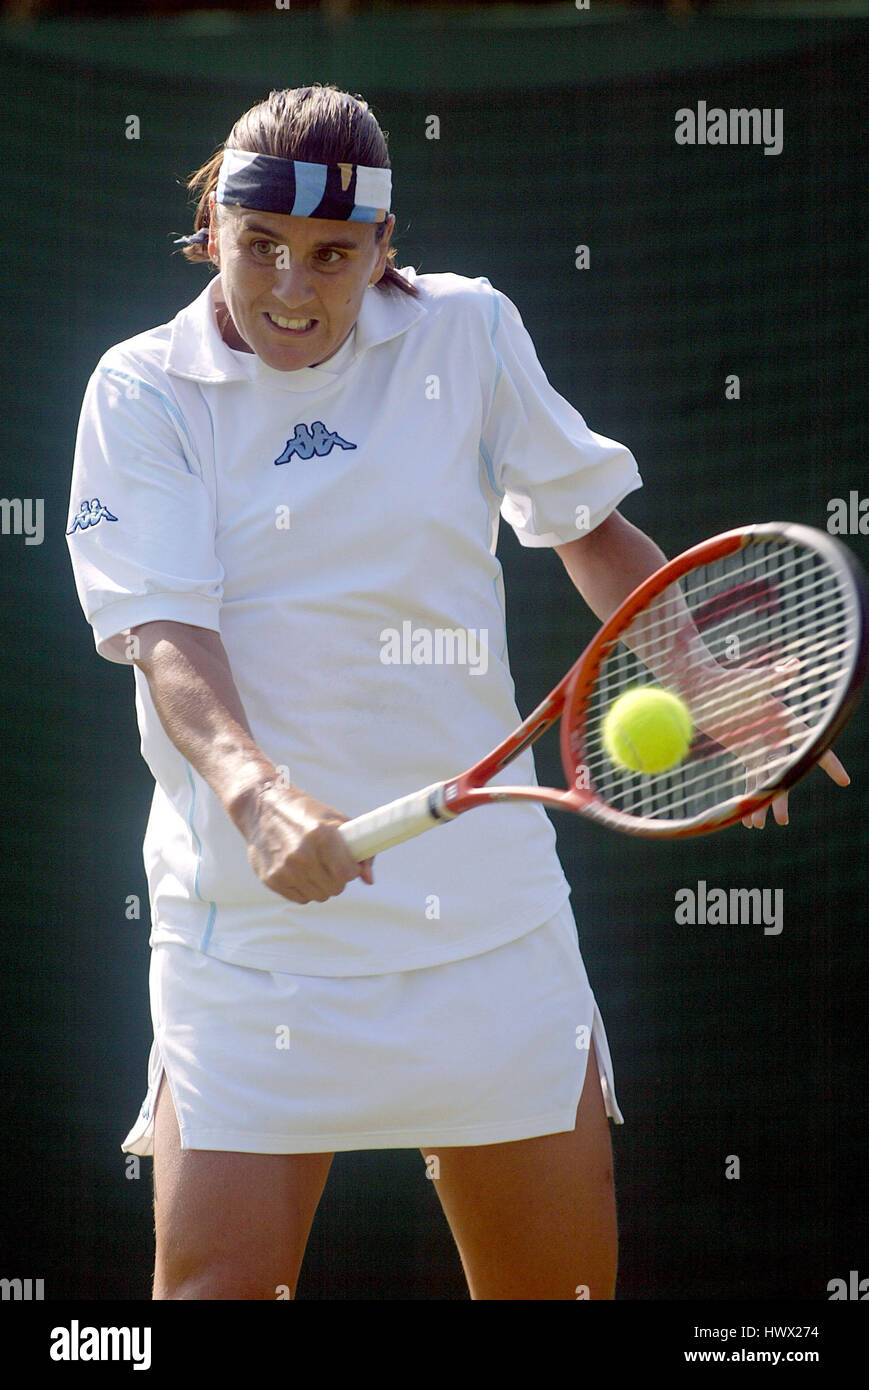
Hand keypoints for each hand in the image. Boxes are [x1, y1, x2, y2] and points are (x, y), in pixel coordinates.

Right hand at [244, 783, 373, 903]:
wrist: (262, 808)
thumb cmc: (304, 813)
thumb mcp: (336, 821)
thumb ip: (360, 850)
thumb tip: (369, 880)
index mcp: (321, 835)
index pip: (347, 873)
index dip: (352, 871)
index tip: (349, 865)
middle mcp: (302, 854)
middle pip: (335, 888)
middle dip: (338, 879)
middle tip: (331, 864)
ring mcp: (285, 868)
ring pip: (319, 896)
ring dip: (321, 885)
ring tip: (315, 866)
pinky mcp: (271, 879)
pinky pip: (300, 899)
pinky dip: (304, 889)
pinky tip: (300, 871)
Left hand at [686, 659, 850, 828]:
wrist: (701, 688)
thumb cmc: (728, 681)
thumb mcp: (751, 681)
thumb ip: (774, 677)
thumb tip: (795, 666)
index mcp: (784, 718)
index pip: (811, 743)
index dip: (828, 762)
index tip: (843, 780)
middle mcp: (777, 734)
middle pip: (787, 769)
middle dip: (783, 794)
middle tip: (781, 819)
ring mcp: (762, 745)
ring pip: (768, 779)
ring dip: (765, 802)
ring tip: (760, 825)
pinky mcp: (746, 752)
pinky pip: (752, 779)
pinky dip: (751, 795)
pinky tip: (748, 818)